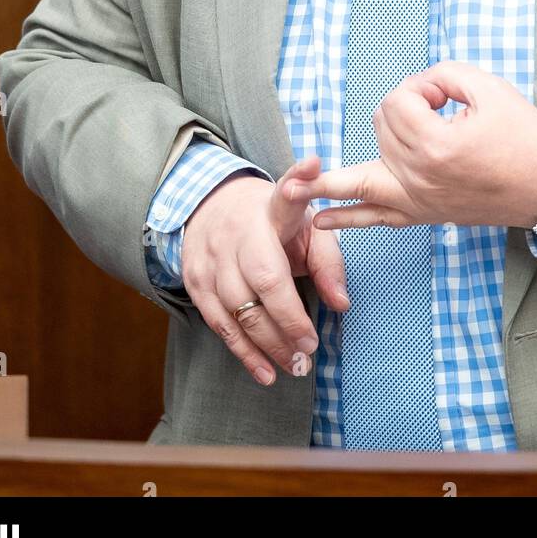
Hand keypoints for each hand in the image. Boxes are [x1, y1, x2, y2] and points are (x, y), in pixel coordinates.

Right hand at [181, 154, 349, 387]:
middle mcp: (238, 232)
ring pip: (238, 308)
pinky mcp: (195, 281)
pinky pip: (219, 324)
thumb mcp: (305, 226)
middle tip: (310, 348)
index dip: (298, 182)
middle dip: (287, 318)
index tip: (314, 165)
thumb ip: (328, 261)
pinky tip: (265, 372)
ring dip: (267, 344)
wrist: (212, 206)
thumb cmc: (272, 223)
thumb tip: (341, 304)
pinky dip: (243, 352)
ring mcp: (212, 258)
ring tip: (294, 366)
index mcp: (272, 209)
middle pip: (262, 277)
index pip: (286, 197)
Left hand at [292, 63, 536, 230]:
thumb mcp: (488, 87)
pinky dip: (345, 218)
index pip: (399, 101)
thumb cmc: (523, 136)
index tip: (447, 95)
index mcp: (435, 147)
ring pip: (362, 175)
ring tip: (295, 181)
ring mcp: (417, 202)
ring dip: (336, 172)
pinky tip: (319, 219)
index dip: (420, 88)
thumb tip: (416, 87)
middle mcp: (418, 179)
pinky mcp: (422, 215)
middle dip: (403, 109)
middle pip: (382, 127)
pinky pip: (375, 220)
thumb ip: (442, 73)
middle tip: (440, 109)